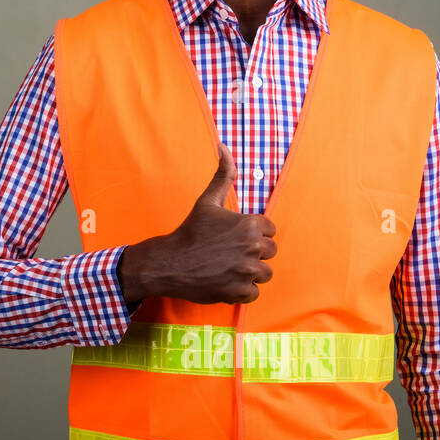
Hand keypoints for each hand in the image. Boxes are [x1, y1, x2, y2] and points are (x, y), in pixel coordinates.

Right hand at [120, 141, 276, 306]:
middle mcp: (253, 247)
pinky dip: (241, 290)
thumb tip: (224, 147)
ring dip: (249, 272)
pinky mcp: (240, 292)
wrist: (169, 262)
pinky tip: (225, 280)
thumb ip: (223, 175)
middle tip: (229, 253)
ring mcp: (247, 271)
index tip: (234, 237)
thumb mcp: (208, 201)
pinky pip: (254, 292)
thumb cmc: (191, 231)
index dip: (253, 234)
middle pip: (270, 253)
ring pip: (264, 273)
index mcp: (250, 224)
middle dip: (253, 253)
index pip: (270, 231)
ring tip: (228, 267)